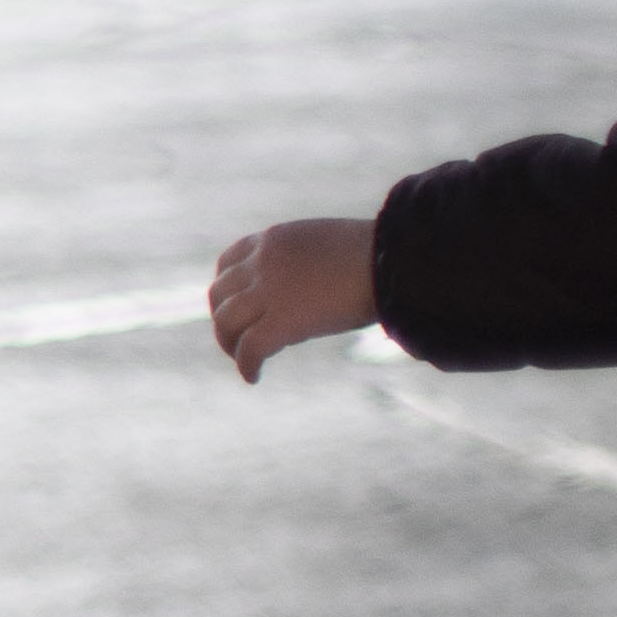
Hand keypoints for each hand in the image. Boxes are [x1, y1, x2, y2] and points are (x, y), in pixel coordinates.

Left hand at [210, 217, 378, 382]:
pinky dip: (246, 365)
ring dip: (229, 343)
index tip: (234, 303)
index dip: (226, 286)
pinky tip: (253, 376)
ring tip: (241, 358)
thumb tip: (323, 284)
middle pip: (220, 293)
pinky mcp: (283, 321)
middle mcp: (263, 263)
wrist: (396, 259)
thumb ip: (311, 262)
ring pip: (226, 322)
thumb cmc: (382, 253)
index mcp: (275, 239)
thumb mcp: (332, 246)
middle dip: (223, 316)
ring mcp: (269, 291)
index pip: (230, 261)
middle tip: (235, 336)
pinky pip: (250, 348)